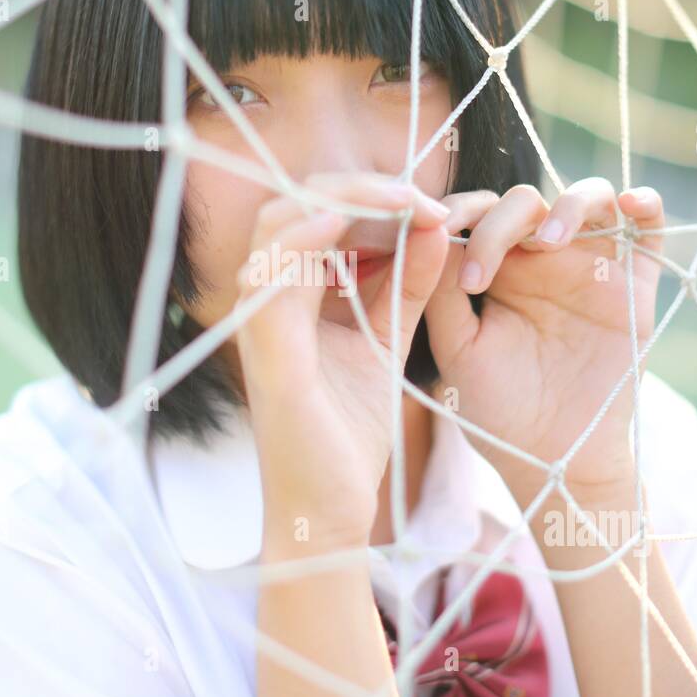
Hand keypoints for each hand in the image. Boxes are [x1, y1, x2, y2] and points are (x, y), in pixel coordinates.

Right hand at [234, 172, 450, 551]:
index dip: (371, 196)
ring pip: (278, 224)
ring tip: (400, 201)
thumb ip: (408, 286)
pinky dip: (306, 238)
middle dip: (360, 188)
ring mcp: (259, 321)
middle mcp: (266, 298)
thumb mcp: (387, 342)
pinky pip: (272, 274)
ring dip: (342, 200)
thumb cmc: (348, 431)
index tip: (430, 205)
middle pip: (294, 203)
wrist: (330, 509)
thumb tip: (436, 224)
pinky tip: (350, 226)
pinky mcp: (265, 351)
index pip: (316, 213)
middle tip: (421, 198)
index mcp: (292, 293)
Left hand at [422, 179, 663, 499]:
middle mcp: (542, 260)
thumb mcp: (456, 350)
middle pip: (525, 202)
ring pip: (589, 198)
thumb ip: (440, 294)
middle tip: (479, 275)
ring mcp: (590, 268)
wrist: (551, 459)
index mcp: (496, 268)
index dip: (457, 212)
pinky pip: (649, 230)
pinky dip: (644, 204)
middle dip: (498, 222)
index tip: (436, 239)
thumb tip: (431, 233)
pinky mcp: (634, 287)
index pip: (478, 212)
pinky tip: (627, 204)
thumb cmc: (496, 409)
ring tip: (549, 240)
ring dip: (568, 204)